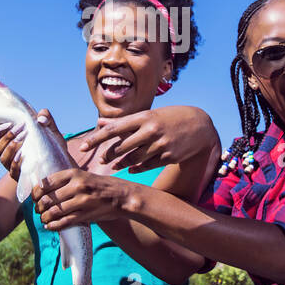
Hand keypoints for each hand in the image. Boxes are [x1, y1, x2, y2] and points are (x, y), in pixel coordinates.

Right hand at [0, 108, 63, 181]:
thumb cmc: (53, 146)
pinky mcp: (21, 176)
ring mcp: (13, 166)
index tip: (7, 123)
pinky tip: (22, 154)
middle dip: (5, 136)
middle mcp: (8, 155)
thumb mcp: (51, 130)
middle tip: (19, 128)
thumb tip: (41, 116)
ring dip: (10, 147)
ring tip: (21, 138)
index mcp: (10, 143)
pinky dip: (15, 162)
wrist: (63, 165)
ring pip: (2, 158)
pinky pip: (12, 171)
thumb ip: (47, 119)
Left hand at [32, 168, 129, 229]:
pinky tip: (50, 226)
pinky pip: (65, 222)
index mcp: (74, 173)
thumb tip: (44, 186)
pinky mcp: (87, 214)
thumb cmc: (101, 185)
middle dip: (39, 207)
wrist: (122, 196)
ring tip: (43, 219)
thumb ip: (67, 179)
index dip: (36, 192)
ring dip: (45, 217)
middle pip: (49, 198)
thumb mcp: (84, 175)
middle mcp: (77, 186)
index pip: (47, 182)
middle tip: (38, 210)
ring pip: (55, 211)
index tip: (34, 197)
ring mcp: (82, 201)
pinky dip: (54, 226)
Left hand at [77, 106, 215, 172]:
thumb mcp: (149, 115)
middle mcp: (150, 130)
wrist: (200, 126)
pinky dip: (136, 168)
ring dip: (121, 163)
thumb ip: (124, 121)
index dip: (96, 138)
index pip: (114, 128)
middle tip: (101, 160)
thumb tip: (99, 123)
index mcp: (144, 117)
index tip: (83, 146)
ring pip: (133, 158)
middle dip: (109, 154)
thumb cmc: (170, 118)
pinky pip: (146, 165)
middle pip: (122, 146)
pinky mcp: (168, 157)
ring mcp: (160, 145)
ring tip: (114, 166)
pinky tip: (130, 169)